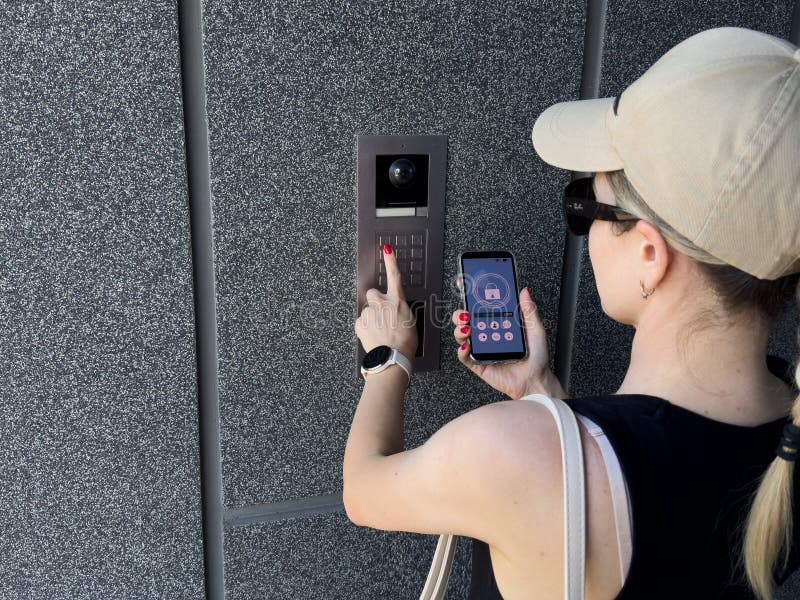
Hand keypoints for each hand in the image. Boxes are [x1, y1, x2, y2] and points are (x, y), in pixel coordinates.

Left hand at [355, 244, 417, 360]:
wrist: (393, 359)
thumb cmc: (405, 344)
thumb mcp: (411, 321)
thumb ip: (400, 309)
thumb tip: (394, 310)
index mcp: (397, 301)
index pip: (394, 275)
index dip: (390, 260)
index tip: (386, 248)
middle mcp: (382, 303)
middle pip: (373, 294)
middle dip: (375, 302)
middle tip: (382, 317)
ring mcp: (369, 312)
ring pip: (368, 311)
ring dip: (372, 319)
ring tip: (381, 334)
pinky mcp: (360, 323)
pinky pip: (362, 322)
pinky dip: (366, 329)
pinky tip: (374, 338)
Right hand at [452, 281, 564, 399]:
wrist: (535, 381)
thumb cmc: (537, 358)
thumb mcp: (536, 330)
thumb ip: (529, 310)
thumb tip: (525, 292)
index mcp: (499, 324)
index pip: (481, 307)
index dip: (471, 297)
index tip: (466, 285)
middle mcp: (488, 335)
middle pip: (466, 320)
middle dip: (460, 313)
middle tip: (466, 312)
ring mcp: (482, 349)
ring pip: (462, 335)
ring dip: (460, 329)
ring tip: (467, 328)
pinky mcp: (478, 364)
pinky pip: (464, 356)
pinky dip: (461, 350)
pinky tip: (467, 345)